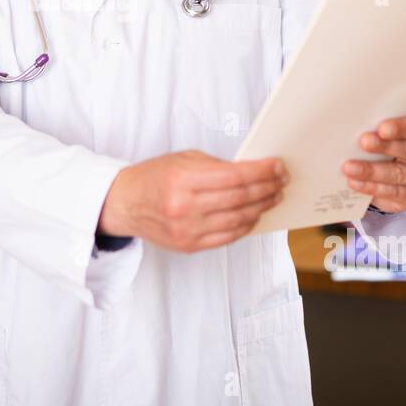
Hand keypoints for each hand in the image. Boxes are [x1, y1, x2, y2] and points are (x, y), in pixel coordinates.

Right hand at [99, 150, 286, 252]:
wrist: (124, 203)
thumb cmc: (154, 177)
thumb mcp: (183, 159)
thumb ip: (216, 166)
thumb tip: (252, 172)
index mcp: (182, 180)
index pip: (235, 177)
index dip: (261, 171)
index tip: (278, 166)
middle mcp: (185, 207)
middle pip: (240, 199)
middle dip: (267, 188)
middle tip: (282, 181)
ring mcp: (188, 230)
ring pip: (239, 220)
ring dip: (262, 208)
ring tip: (274, 196)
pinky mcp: (189, 245)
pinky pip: (228, 237)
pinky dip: (246, 225)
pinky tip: (255, 214)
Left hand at [341, 114, 405, 213]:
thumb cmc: (400, 141)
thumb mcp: (399, 131)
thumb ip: (385, 126)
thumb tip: (356, 123)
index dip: (402, 127)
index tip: (382, 127)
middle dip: (384, 146)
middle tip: (363, 141)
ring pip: (398, 174)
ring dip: (371, 170)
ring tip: (349, 167)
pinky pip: (391, 192)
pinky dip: (370, 187)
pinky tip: (353, 182)